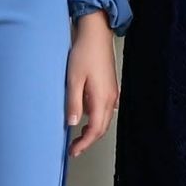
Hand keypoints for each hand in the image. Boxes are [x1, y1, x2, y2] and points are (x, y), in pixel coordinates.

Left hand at [67, 12, 118, 157]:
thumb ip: (74, 103)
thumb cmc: (84, 53)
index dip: (84, 143)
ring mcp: (112, 93)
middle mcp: (110, 99)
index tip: (73, 151)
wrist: (96, 34)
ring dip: (92, 130)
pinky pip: (105, 109)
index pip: (95, 130)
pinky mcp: (110, 87)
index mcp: (102, 99)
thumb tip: (73, 123)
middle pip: (102, 127)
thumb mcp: (73, 79)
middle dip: (88, 140)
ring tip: (78, 134)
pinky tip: (86, 115)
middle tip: (74, 147)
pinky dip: (96, 118)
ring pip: (104, 119)